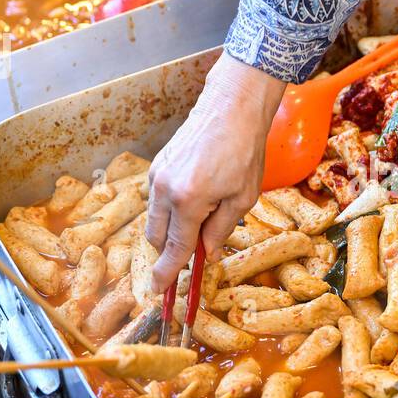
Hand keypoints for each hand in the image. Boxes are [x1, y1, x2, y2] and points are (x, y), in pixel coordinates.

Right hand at [145, 52, 285, 291]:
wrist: (231, 107)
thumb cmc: (243, 151)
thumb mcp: (242, 198)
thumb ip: (220, 230)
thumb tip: (205, 254)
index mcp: (189, 202)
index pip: (174, 249)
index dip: (167, 273)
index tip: (159, 291)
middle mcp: (165, 190)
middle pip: (157, 238)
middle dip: (171, 250)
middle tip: (195, 251)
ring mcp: (157, 175)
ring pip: (154, 219)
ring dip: (171, 229)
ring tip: (202, 217)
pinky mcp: (157, 165)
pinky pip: (157, 199)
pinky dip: (170, 209)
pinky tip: (195, 198)